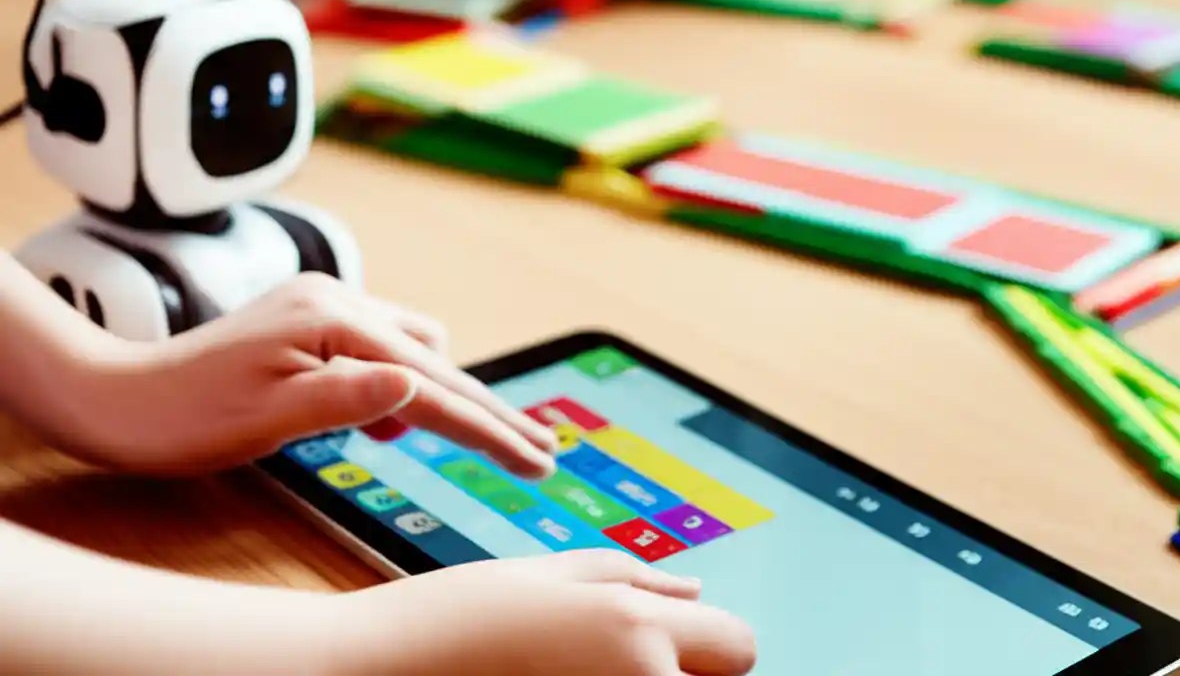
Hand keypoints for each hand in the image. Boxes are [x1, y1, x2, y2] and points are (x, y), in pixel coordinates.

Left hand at [55, 273, 556, 475]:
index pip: (429, 385)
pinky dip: (405, 383)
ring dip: (447, 394)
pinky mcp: (315, 322)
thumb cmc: (183, 416)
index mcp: (331, 322)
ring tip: (482, 439)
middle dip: (491, 411)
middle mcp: (338, 301)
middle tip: (545, 450)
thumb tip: (416, 385)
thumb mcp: (263, 417)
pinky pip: (385, 347)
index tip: (536, 458)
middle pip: (438, 363)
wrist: (119, 395)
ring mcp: (326, 307)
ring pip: (418, 348)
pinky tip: (393, 417)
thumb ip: (344, 399)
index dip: (487, 427)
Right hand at [329, 550, 756, 675]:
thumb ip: (632, 580)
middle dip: (686, 673)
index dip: (712, 644)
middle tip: (612, 663)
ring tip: (576, 673)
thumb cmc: (457, 615)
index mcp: (635, 629)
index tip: (676, 647)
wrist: (379, 670)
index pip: (740, 647)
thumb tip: (695, 590)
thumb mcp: (546, 574)